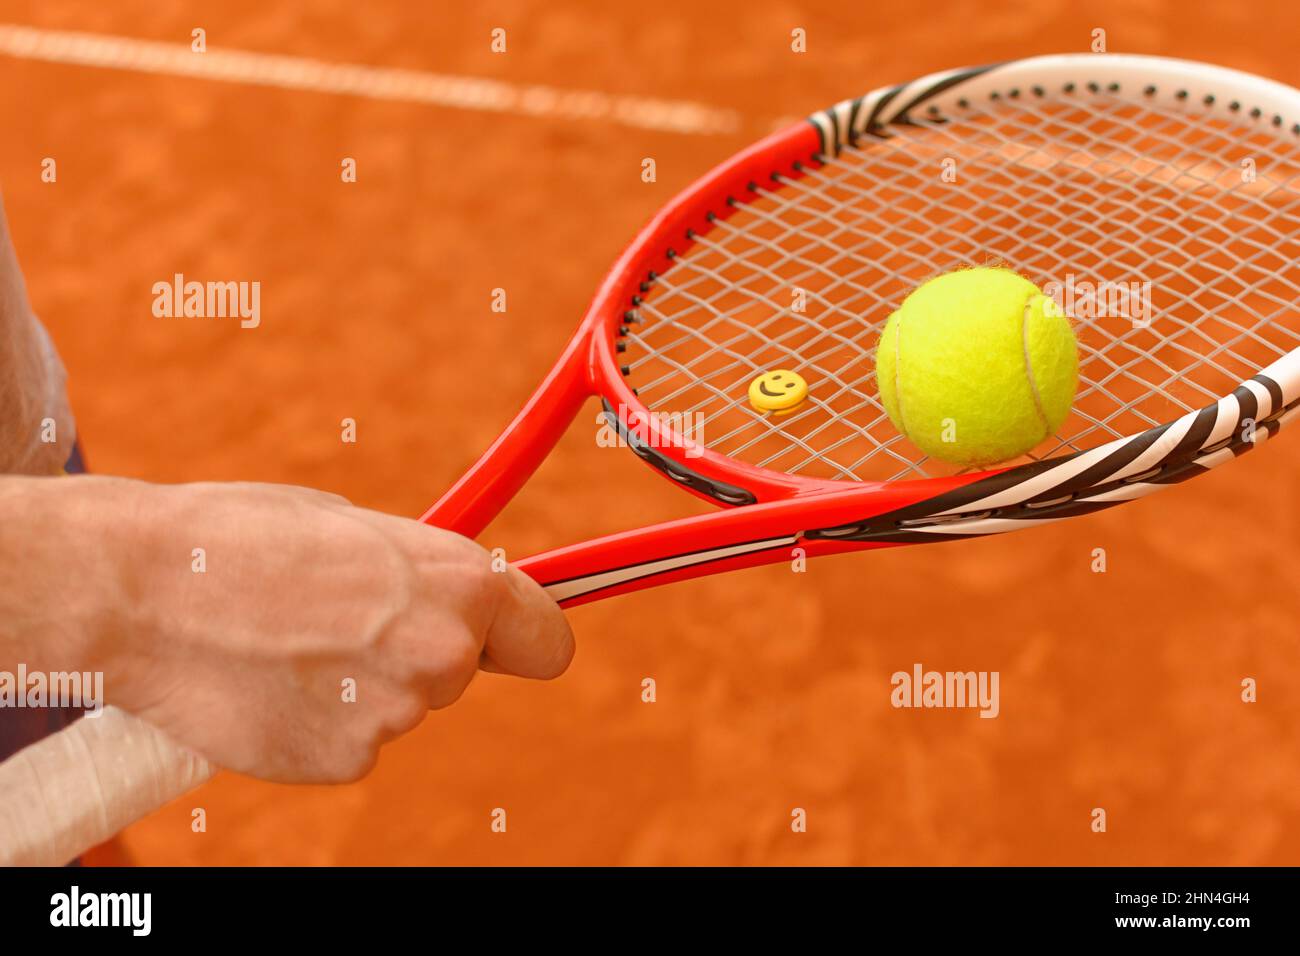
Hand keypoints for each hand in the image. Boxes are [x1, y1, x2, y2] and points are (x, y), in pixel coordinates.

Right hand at [32, 477, 573, 782]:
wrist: (138, 593)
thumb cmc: (243, 538)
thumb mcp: (356, 528)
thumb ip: (422, 573)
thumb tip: (456, 601)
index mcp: (461, 584)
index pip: (547, 640)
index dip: (523, 637)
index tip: (505, 639)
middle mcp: (444, 656)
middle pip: (461, 671)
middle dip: (416, 652)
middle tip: (339, 619)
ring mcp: (395, 718)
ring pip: (400, 706)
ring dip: (360, 686)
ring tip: (286, 643)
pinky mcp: (342, 763)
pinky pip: (351, 742)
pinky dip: (319, 722)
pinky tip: (269, 683)